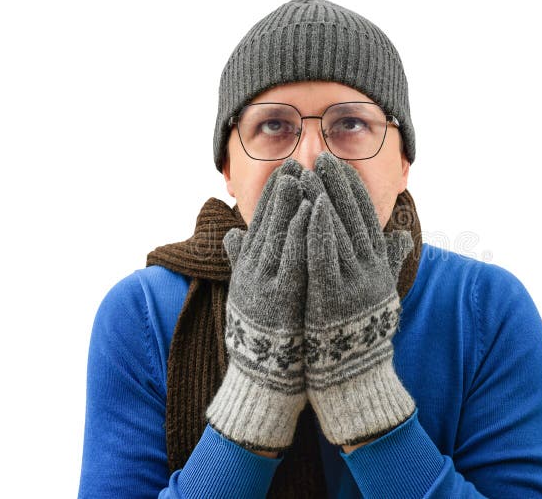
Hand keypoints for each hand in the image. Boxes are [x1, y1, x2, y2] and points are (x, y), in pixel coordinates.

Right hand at [205, 158, 311, 451]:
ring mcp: (263, 283)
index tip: (285, 172)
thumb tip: (231, 234)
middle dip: (279, 192)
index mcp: (248, 269)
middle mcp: (252, 272)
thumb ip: (244, 260)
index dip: (272, 197)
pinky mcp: (278, 296)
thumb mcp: (250, 292)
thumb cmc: (264, 336)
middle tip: (292, 163)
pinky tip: (309, 208)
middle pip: (266, 223)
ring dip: (288, 202)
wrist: (264, 378)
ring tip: (299, 174)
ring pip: (276, 233)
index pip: (260, 225)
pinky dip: (299, 230)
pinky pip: (291, 255)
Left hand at [300, 151, 414, 445]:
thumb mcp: (380, 293)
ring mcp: (354, 283)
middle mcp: (370, 271)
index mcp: (377, 267)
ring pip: (339, 231)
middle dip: (338, 185)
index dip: (352, 190)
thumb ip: (389, 261)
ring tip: (311, 170)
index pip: (366, 218)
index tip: (339, 165)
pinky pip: (327, 255)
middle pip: (353, 218)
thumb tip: (404, 236)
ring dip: (326, 198)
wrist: (354, 377)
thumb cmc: (362, 334)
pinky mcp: (334, 297)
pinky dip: (320, 228)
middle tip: (322, 156)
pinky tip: (311, 205)